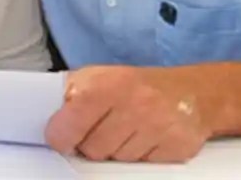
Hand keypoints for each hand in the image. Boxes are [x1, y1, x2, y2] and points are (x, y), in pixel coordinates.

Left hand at [46, 65, 213, 162]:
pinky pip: (143, 165)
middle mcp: (134, 104)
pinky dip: (140, 156)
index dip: (61, 135)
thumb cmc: (138, 86)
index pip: (69, 124)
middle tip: (101, 130)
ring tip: (126, 131)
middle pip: (93, 149)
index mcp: (108, 84)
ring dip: (116, 150)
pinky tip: (145, 138)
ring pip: (117, 159)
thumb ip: (71, 92)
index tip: (61, 137)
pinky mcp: (176, 146)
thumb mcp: (100, 76)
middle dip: (92, 144)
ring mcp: (157, 126)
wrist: (193, 93)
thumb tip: (47, 113)